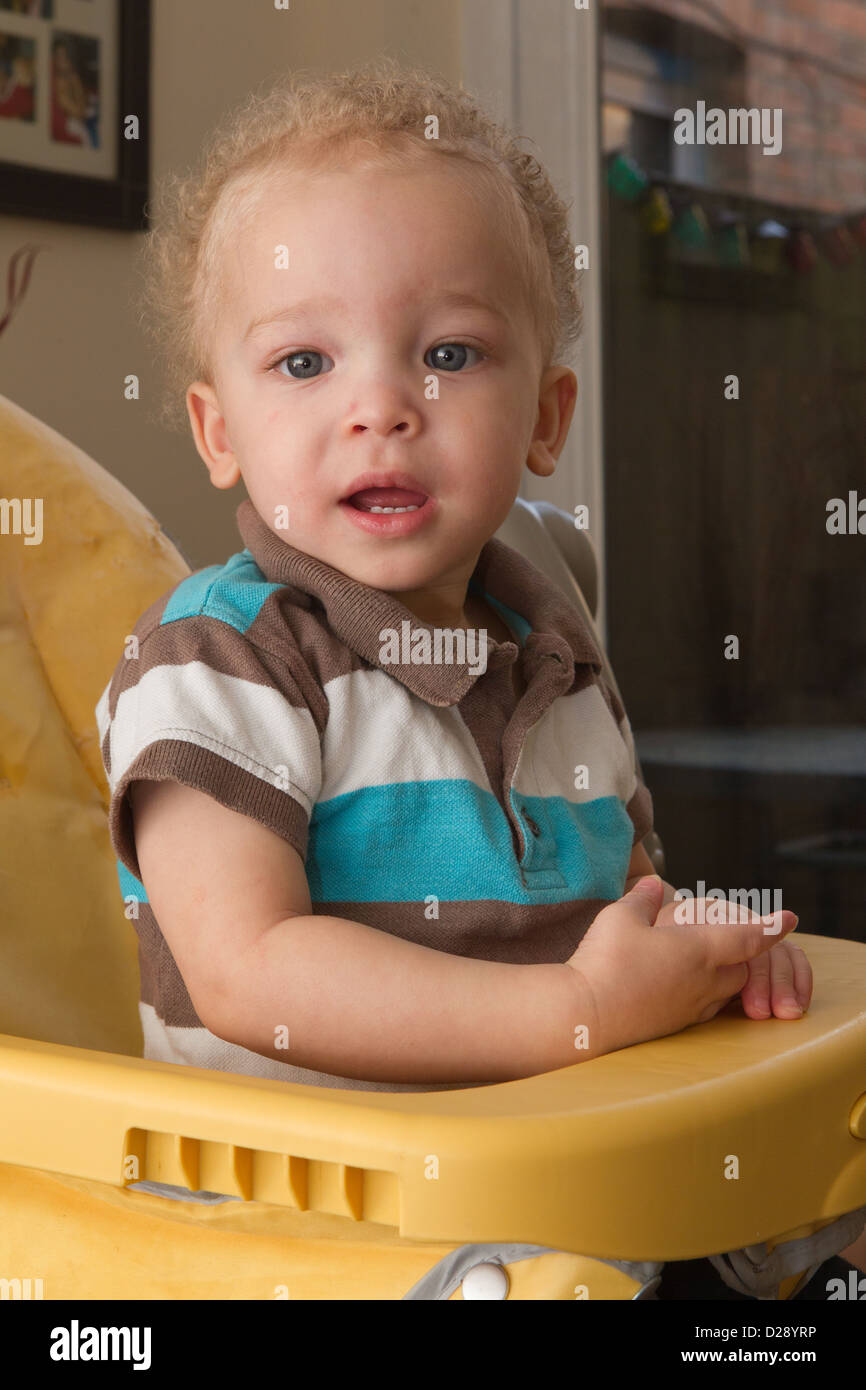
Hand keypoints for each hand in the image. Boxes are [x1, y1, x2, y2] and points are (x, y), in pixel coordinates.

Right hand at [565, 877, 799, 1054]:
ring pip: (725, 990)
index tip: (789, 918)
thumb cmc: (607, 960)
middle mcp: (705, 981)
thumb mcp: (621, 916)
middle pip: (741, 966)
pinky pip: (704, 1007)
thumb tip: (652, 883)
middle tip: (727, 937)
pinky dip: (703, 994)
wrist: (587, 1016)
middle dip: (741, 952)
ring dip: (723, 975)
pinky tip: (679, 987)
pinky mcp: (675, 1025)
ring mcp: (691, 1007)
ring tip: (702, 962)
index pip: (750, 937)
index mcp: (701, 949)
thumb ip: (641, 898)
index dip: (771, 926)